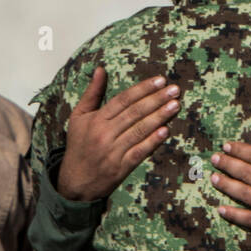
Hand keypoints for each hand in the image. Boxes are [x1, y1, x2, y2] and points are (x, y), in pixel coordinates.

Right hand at [56, 67, 179, 201]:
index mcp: (95, 120)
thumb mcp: (79, 117)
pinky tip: (166, 131)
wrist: (75, 181)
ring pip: (139, 130)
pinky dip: (153, 141)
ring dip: (159, 117)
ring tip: (175, 105)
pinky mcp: (121, 167)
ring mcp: (113, 151)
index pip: (123, 100)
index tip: (160, 80)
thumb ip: (92, 93)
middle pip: (134, 113)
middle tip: (174, 90)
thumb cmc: (79, 145)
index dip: (143, 89)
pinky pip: (140, 152)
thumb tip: (101, 69)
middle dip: (156, 99)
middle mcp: (104, 134)